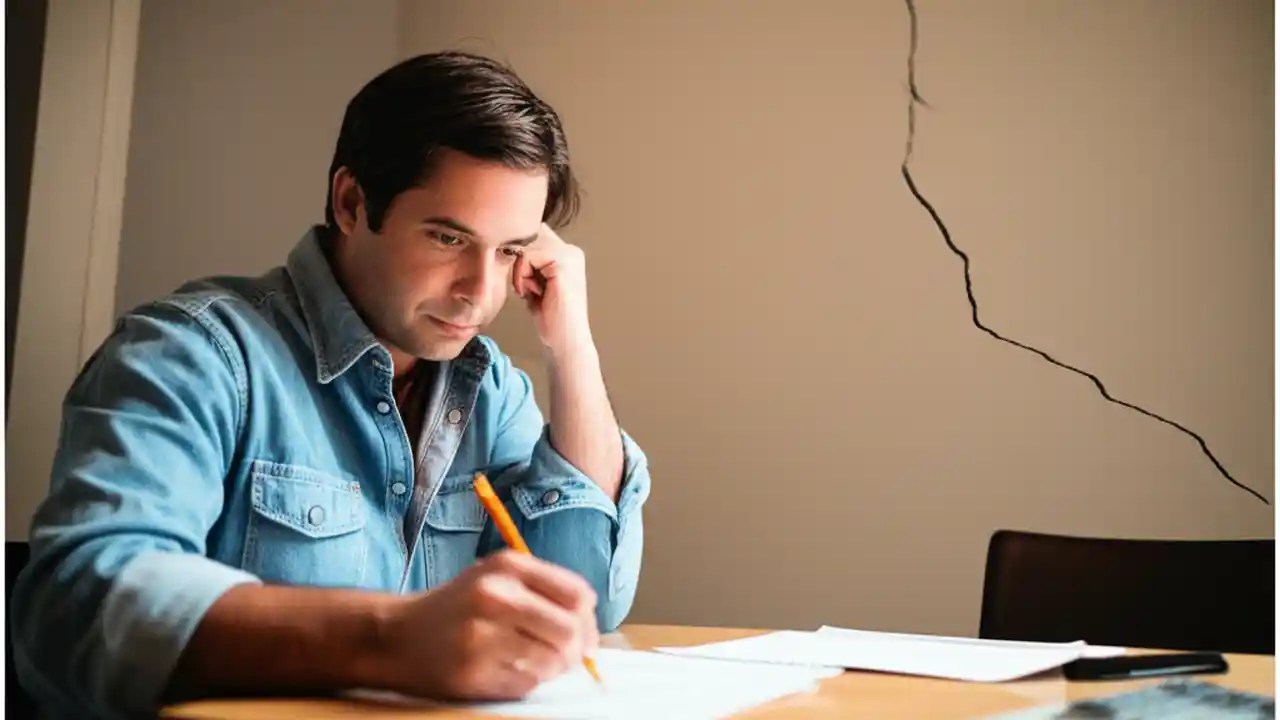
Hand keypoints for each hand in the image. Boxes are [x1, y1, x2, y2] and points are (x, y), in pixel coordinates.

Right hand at [379, 550, 598, 699]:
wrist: (398, 635)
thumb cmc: (460, 607)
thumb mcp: (499, 578)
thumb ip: (546, 591)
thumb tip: (591, 629)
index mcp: (508, 566)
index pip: (577, 595)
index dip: (589, 620)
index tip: (585, 635)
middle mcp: (495, 595)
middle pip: (568, 631)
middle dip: (576, 650)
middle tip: (567, 658)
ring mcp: (482, 634)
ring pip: (551, 661)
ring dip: (550, 669)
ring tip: (530, 661)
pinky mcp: (473, 671)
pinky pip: (526, 683)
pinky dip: (526, 682)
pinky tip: (505, 670)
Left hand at [512, 224, 593, 357]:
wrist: (566, 341)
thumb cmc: (551, 318)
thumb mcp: (536, 283)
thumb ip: (529, 263)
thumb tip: (506, 247)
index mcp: (567, 253)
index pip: (534, 236)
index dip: (520, 255)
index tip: (522, 281)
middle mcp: (571, 250)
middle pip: (528, 237)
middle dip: (520, 263)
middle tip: (529, 288)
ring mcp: (570, 255)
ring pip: (526, 246)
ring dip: (520, 271)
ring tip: (532, 291)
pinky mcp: (563, 263)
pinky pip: (527, 256)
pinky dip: (521, 275)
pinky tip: (531, 292)